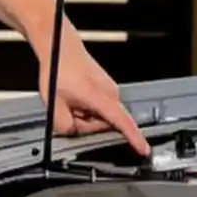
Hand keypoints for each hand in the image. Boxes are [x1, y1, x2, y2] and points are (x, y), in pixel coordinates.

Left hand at [37, 35, 150, 155]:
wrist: (59, 46)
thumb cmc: (58, 67)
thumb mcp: (53, 102)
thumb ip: (64, 125)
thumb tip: (72, 133)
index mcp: (100, 96)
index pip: (122, 121)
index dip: (134, 138)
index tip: (144, 150)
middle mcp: (111, 93)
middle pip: (104, 124)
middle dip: (86, 124)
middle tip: (68, 111)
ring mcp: (109, 90)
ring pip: (100, 117)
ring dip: (84, 115)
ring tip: (70, 100)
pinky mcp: (106, 88)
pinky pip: (99, 108)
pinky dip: (86, 108)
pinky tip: (74, 97)